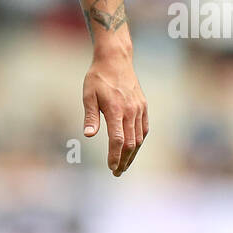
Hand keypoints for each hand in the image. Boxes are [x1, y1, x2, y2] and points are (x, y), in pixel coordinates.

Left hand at [82, 52, 147, 175]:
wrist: (116, 60)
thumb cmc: (98, 78)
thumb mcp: (88, 95)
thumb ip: (90, 116)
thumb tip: (88, 135)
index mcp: (116, 110)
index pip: (117, 140)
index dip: (115, 156)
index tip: (111, 168)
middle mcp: (131, 111)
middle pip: (130, 143)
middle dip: (123, 160)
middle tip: (116, 172)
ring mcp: (139, 109)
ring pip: (139, 138)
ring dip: (132, 154)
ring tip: (124, 165)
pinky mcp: (143, 106)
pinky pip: (144, 129)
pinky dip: (139, 141)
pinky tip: (133, 149)